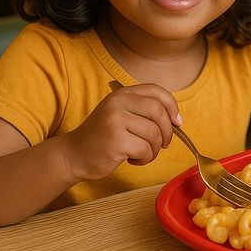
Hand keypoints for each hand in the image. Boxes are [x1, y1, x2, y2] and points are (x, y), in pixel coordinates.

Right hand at [61, 83, 181, 181]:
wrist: (73, 155)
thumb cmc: (103, 137)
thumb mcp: (121, 114)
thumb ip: (145, 111)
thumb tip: (177, 120)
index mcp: (122, 94)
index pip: (157, 91)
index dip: (172, 106)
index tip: (177, 122)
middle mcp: (118, 103)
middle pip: (159, 112)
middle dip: (167, 131)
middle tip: (164, 144)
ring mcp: (116, 120)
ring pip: (154, 134)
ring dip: (155, 149)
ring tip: (142, 153)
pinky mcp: (116, 140)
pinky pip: (145, 149)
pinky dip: (145, 158)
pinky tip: (132, 159)